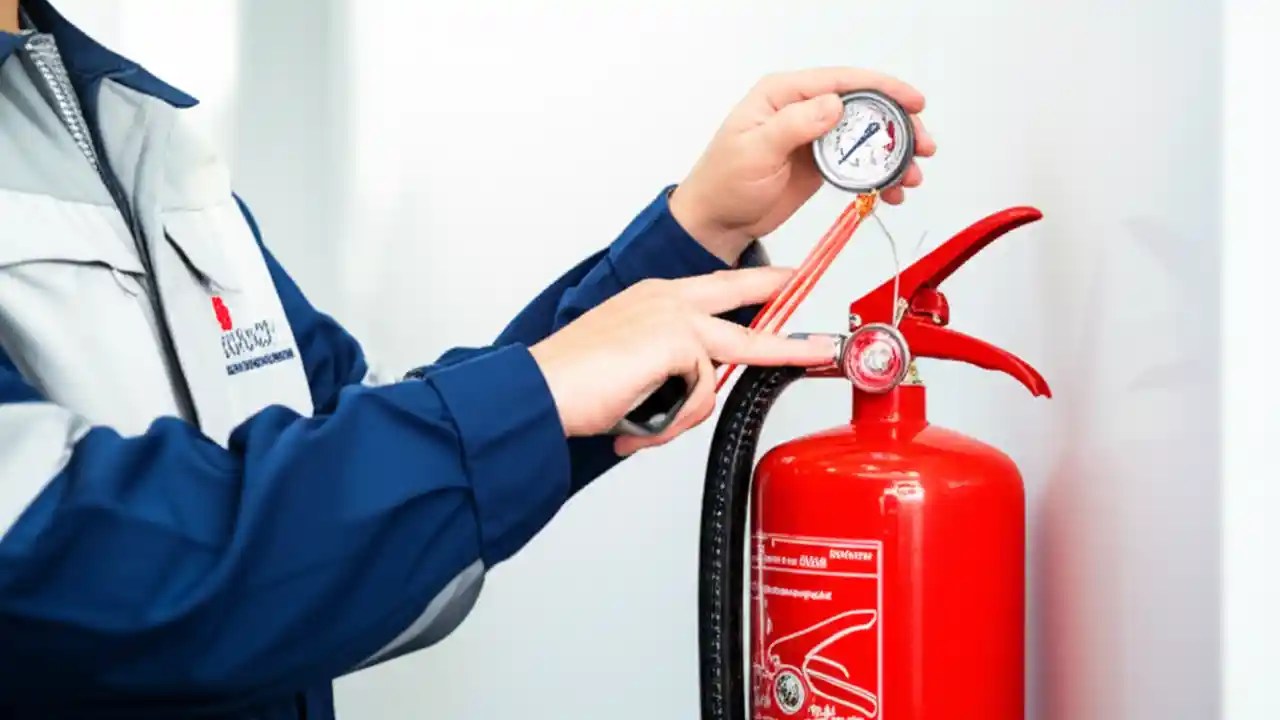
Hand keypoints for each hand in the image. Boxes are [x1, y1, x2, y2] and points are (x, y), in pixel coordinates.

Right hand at [529, 267, 837, 455]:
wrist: (542, 391)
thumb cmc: (574, 383)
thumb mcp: (633, 367)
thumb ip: (672, 368)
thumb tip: (697, 392)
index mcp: (655, 298)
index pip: (717, 288)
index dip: (754, 286)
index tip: (782, 282)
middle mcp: (668, 299)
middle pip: (743, 298)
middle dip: (784, 306)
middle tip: (818, 324)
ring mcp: (676, 317)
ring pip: (724, 364)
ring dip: (688, 409)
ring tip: (645, 421)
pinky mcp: (679, 341)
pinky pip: (704, 392)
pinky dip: (674, 418)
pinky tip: (638, 420)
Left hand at [668, 67, 936, 263]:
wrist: (715, 222)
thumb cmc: (723, 182)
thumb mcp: (755, 150)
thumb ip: (794, 125)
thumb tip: (833, 104)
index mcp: (783, 95)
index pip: (842, 81)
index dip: (883, 88)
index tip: (913, 102)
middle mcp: (802, 110)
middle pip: (863, 108)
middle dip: (897, 126)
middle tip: (922, 146)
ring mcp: (813, 138)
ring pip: (865, 138)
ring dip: (893, 155)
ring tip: (912, 176)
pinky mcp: (819, 165)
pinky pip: (857, 164)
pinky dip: (878, 176)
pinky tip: (892, 190)